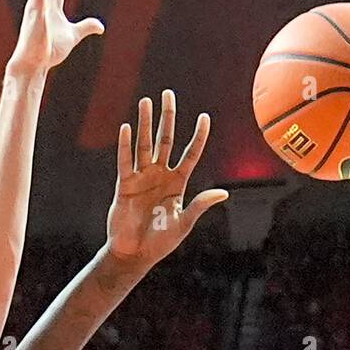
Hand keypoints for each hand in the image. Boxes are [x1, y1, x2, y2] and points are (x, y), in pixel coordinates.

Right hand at [105, 91, 227, 272]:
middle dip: (167, 117)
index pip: (190, 154)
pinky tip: (126, 128)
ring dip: (145, 123)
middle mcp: (160, 175)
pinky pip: (125, 161)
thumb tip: (224, 193)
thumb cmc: (160, 242)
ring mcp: (142, 178)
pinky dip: (125, 146)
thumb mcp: (184, 223)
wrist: (135, 254)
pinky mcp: (125, 185)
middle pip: (165, 140)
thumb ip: (200, 205)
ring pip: (145, 144)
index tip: (204, 117)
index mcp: (178, 183)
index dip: (198, 136)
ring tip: (146, 101)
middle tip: (168, 94)